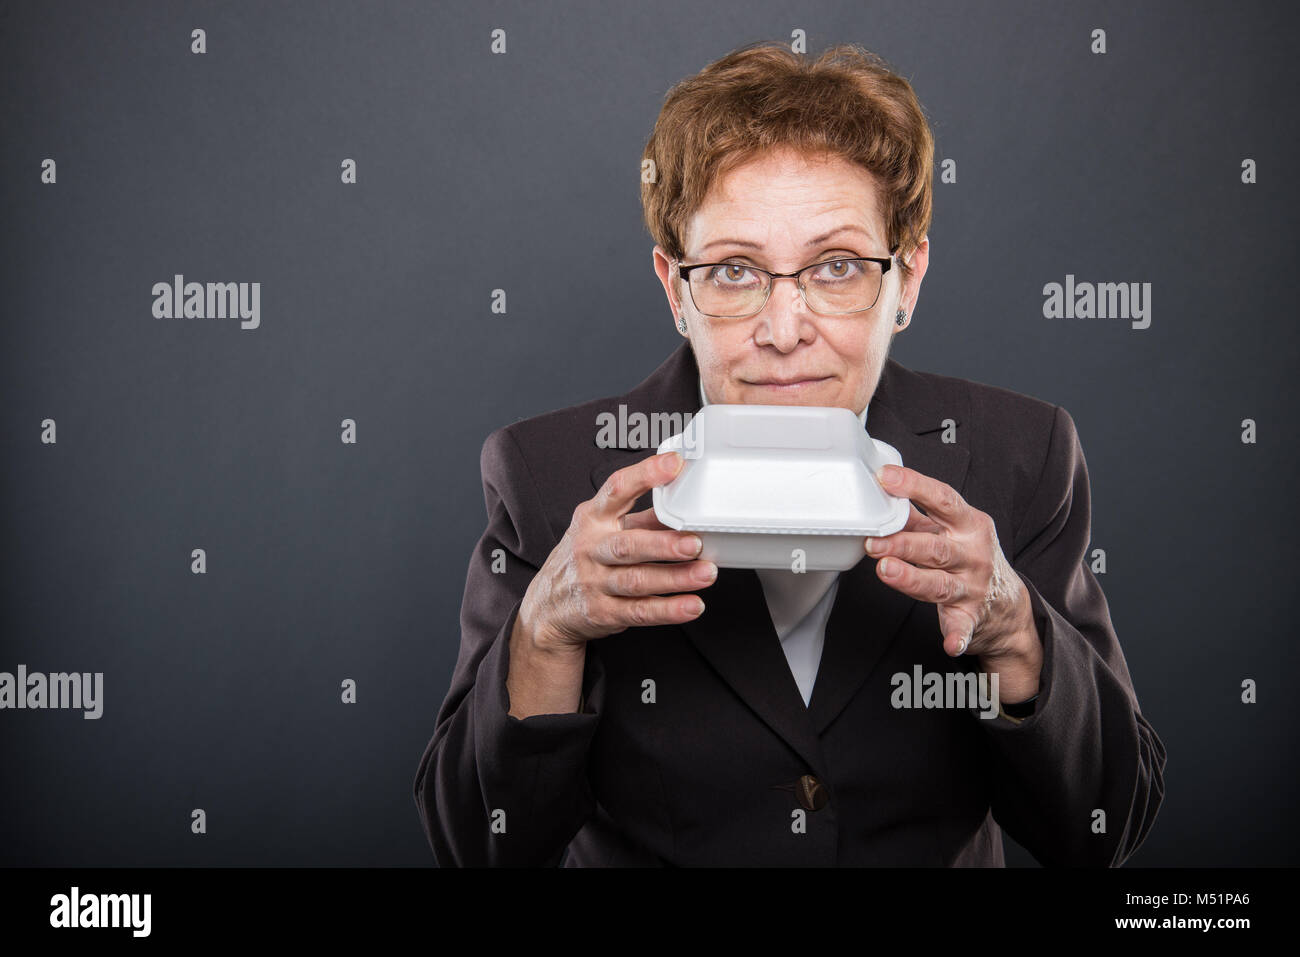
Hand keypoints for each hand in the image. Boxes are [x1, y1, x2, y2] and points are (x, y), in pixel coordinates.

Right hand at [517, 450, 717, 655]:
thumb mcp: (603, 529)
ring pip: (637, 581)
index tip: (674, 464)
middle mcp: (591, 549)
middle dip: (663, 545)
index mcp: (593, 518)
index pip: (616, 490)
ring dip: (674, 578)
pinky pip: (639, 611)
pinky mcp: (603, 612)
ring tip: (705, 574)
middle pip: (627, 546)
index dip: (645, 476)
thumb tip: (683, 500)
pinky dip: (668, 611)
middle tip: (695, 543)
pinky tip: (691, 606)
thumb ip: (643, 517)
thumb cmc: (583, 559)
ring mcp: (594, 583)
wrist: (548, 607)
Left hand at [863, 464, 1039, 681]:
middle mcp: (973, 554)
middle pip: (936, 546)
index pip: (942, 499)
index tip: (886, 478)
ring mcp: (973, 586)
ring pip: (940, 583)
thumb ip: (917, 516)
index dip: (914, 486)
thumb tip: (882, 495)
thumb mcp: (951, 531)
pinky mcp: (971, 617)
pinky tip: (950, 644)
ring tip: (887, 572)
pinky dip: (958, 636)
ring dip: (912, 579)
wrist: (1008, 605)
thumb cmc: (971, 558)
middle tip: (873, 542)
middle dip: (903, 543)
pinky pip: (963, 628)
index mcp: (969, 524)